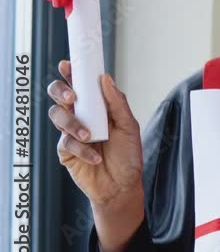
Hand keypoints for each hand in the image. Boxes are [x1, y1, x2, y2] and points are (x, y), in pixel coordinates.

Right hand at [47, 60, 144, 251]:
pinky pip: (65, 142)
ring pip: (58, 116)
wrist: (123, 186)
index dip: (72, 73)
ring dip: (73, 123)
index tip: (68, 64)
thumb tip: (105, 78)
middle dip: (61, 91)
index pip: (81, 85)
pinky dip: (81, 148)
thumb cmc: (128, 155)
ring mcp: (72, 133)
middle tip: (72, 97)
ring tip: (90, 135)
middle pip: (60, 96)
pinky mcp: (66, 151)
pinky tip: (95, 156)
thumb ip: (117, 103)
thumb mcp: (129, 126)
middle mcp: (82, 116)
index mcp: (97, 107)